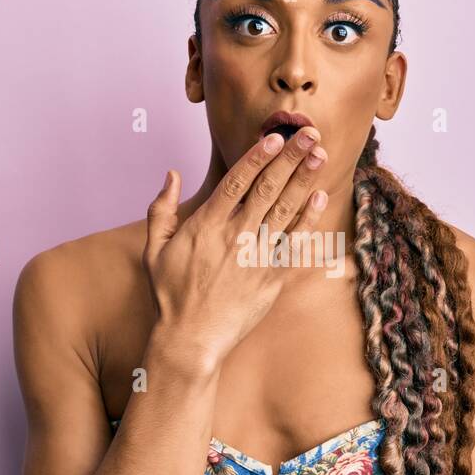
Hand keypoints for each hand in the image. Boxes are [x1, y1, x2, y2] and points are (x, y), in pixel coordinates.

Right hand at [143, 128, 329, 368]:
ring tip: (320, 155)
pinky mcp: (272, 277)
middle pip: (268, 188)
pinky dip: (309, 221)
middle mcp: (234, 236)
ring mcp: (256, 257)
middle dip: (290, 158)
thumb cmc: (170, 295)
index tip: (274, 137)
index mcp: (206, 226)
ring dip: (305, 180)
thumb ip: (161, 210)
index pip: (237, 182)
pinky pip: (295, 244)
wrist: (191, 339)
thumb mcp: (154, 250)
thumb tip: (170, 174)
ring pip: (286, 210)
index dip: (258, 157)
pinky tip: (320, 199)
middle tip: (309, 134)